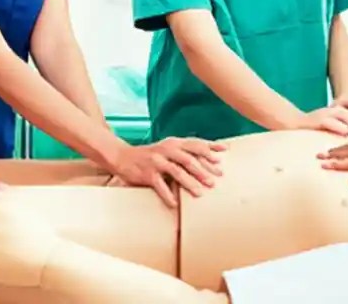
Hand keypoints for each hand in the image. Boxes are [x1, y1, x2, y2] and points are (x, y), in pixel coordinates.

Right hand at [109, 137, 227, 206]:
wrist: (123, 157)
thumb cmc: (151, 155)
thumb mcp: (168, 149)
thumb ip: (184, 152)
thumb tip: (209, 160)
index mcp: (174, 143)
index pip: (195, 144)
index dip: (210, 148)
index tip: (224, 154)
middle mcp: (167, 150)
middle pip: (189, 159)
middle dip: (203, 170)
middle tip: (215, 180)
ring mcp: (157, 162)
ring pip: (177, 172)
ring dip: (190, 183)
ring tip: (200, 193)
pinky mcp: (147, 174)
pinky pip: (160, 185)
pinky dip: (168, 195)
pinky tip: (175, 204)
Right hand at [292, 105, 347, 136]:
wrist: (293, 124)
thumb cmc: (315, 130)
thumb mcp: (334, 128)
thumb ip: (347, 131)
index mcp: (341, 112)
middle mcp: (334, 110)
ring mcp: (326, 113)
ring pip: (344, 114)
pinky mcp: (317, 119)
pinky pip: (329, 121)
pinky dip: (338, 126)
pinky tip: (346, 133)